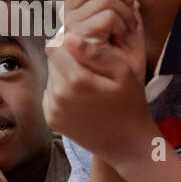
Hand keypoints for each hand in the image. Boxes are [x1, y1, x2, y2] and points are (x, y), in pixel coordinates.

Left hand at [44, 25, 158, 168]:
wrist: (127, 144)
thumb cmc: (130, 104)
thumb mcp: (122, 73)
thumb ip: (96, 53)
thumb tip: (69, 37)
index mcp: (76, 80)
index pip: (55, 46)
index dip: (68, 41)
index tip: (84, 47)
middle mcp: (59, 95)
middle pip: (52, 61)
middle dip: (68, 59)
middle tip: (91, 68)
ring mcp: (53, 110)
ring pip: (51, 77)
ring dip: (65, 75)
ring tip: (88, 85)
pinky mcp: (52, 119)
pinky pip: (51, 94)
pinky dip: (62, 91)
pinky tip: (82, 98)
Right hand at [53, 0, 144, 79]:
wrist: (124, 87)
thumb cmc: (125, 56)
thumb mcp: (124, 22)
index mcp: (76, 8)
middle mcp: (68, 16)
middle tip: (132, 12)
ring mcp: (71, 28)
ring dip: (125, 12)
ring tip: (127, 30)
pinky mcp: (78, 41)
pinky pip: (106, 16)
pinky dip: (122, 25)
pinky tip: (121, 39)